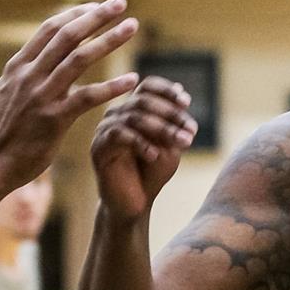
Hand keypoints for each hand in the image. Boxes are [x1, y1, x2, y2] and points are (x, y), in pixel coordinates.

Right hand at [0, 0, 143, 188]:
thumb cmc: (2, 133)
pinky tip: (132, 79)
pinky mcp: (54, 119)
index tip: (97, 5)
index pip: (49, 29)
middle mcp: (29, 75)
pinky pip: (88, 97)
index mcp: (18, 67)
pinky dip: (112, 86)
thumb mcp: (6, 94)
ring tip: (132, 27)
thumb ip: (24, 74)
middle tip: (121, 3)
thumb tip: (39, 55)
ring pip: (80, 59)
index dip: (75, 14)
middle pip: (67, 35)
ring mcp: (41, 96)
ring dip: (109, 40)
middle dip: (96, 16)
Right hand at [91, 77, 198, 219]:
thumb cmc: (153, 171)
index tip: (186, 103)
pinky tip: (155, 156)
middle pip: (143, 101)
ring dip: (163, 129)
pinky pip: (120, 135)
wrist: (135, 203)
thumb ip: (174, 121)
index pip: (147, 86)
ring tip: (183, 143)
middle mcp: (116, 114)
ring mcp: (105, 129)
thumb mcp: (171, 144)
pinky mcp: (98, 147)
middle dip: (171, 114)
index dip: (166, 91)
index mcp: (133, 109)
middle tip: (191, 131)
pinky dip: (141, 143)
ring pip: (134, 117)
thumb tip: (181, 91)